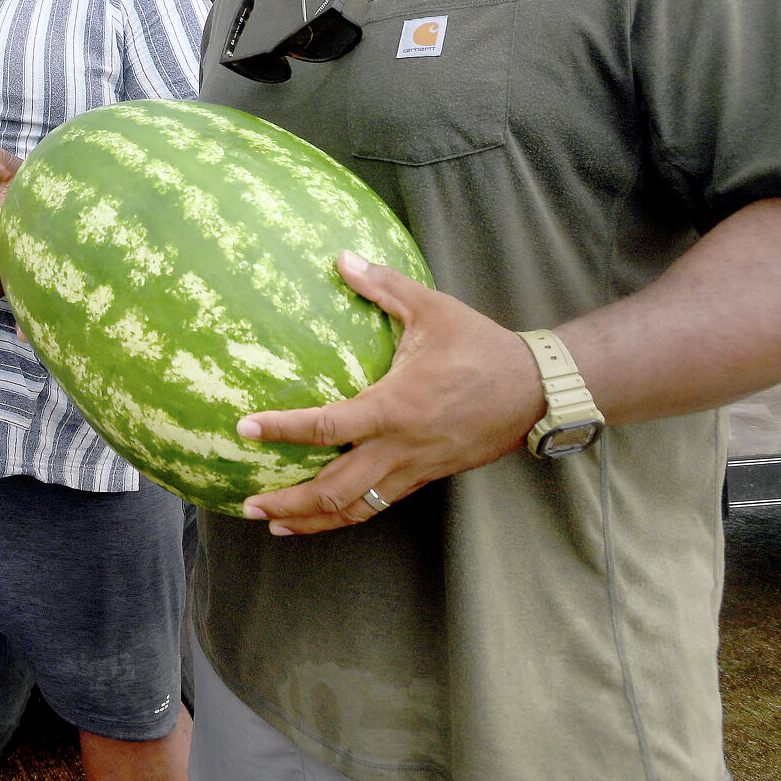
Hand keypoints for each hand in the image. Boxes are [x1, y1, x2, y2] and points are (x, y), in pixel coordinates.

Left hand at [237, 250, 546, 534]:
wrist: (536, 392)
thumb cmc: (481, 347)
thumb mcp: (433, 309)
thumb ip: (384, 286)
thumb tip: (341, 257)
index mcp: (395, 406)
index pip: (328, 427)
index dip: (283, 429)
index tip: (244, 428)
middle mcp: (400, 447)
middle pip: (334, 490)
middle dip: (289, 502)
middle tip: (247, 503)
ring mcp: (413, 468)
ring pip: (356, 509)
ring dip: (312, 521)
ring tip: (274, 523)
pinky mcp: (424, 477)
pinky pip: (378, 505)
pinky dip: (345, 515)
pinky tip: (321, 516)